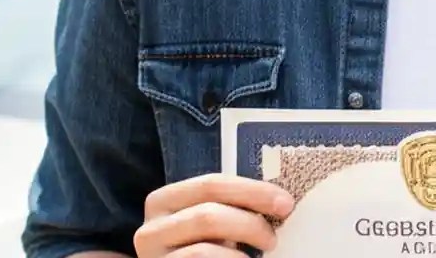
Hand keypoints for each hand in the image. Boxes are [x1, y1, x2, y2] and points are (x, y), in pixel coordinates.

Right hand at [134, 174, 295, 256]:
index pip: (211, 184)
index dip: (251, 191)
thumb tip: (276, 199)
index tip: (285, 202)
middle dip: (250, 224)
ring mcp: (153, 257)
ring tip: (260, 255)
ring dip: (241, 254)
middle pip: (208, 216)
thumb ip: (228, 207)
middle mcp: (150, 229)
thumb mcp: (210, 222)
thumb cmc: (202, 247)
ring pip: (203, 250)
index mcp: (164, 201)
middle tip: (274, 237)